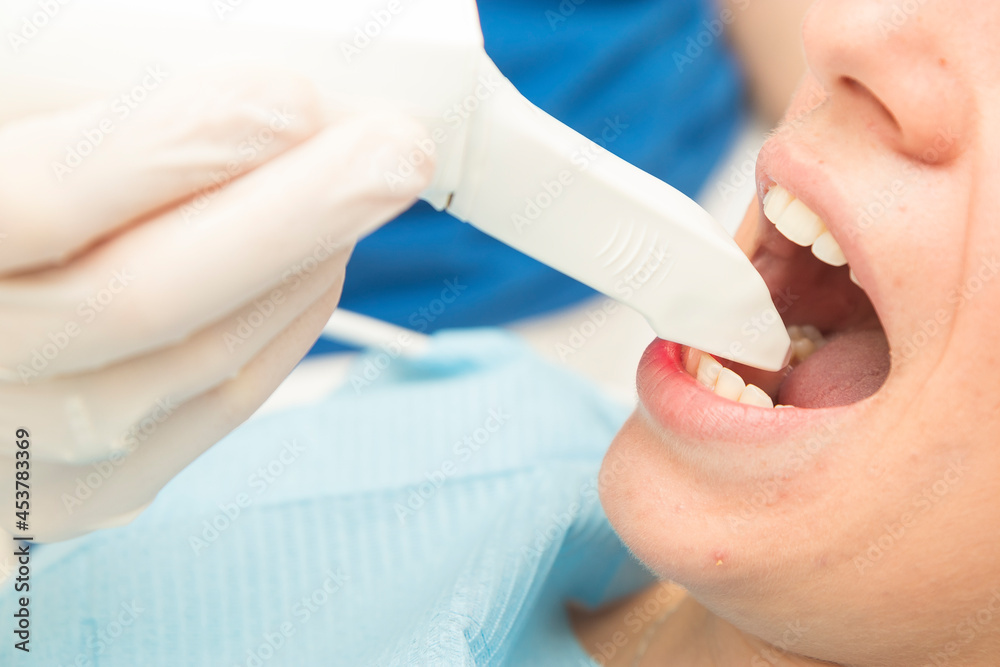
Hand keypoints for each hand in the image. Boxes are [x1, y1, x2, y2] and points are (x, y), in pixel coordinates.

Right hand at [0, 70, 431, 540]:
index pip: (39, 205)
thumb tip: (218, 95)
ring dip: (305, 260)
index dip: (164, 150)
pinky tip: (323, 259)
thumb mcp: (5, 159)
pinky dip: (289, 320)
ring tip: (365, 185)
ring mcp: (39, 446)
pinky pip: (225, 401)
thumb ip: (72, 134)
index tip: (285, 98)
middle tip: (396, 149)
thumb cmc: (5, 241)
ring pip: (208, 354)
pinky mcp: (102, 487)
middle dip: (293, 213)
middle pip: (149, 297)